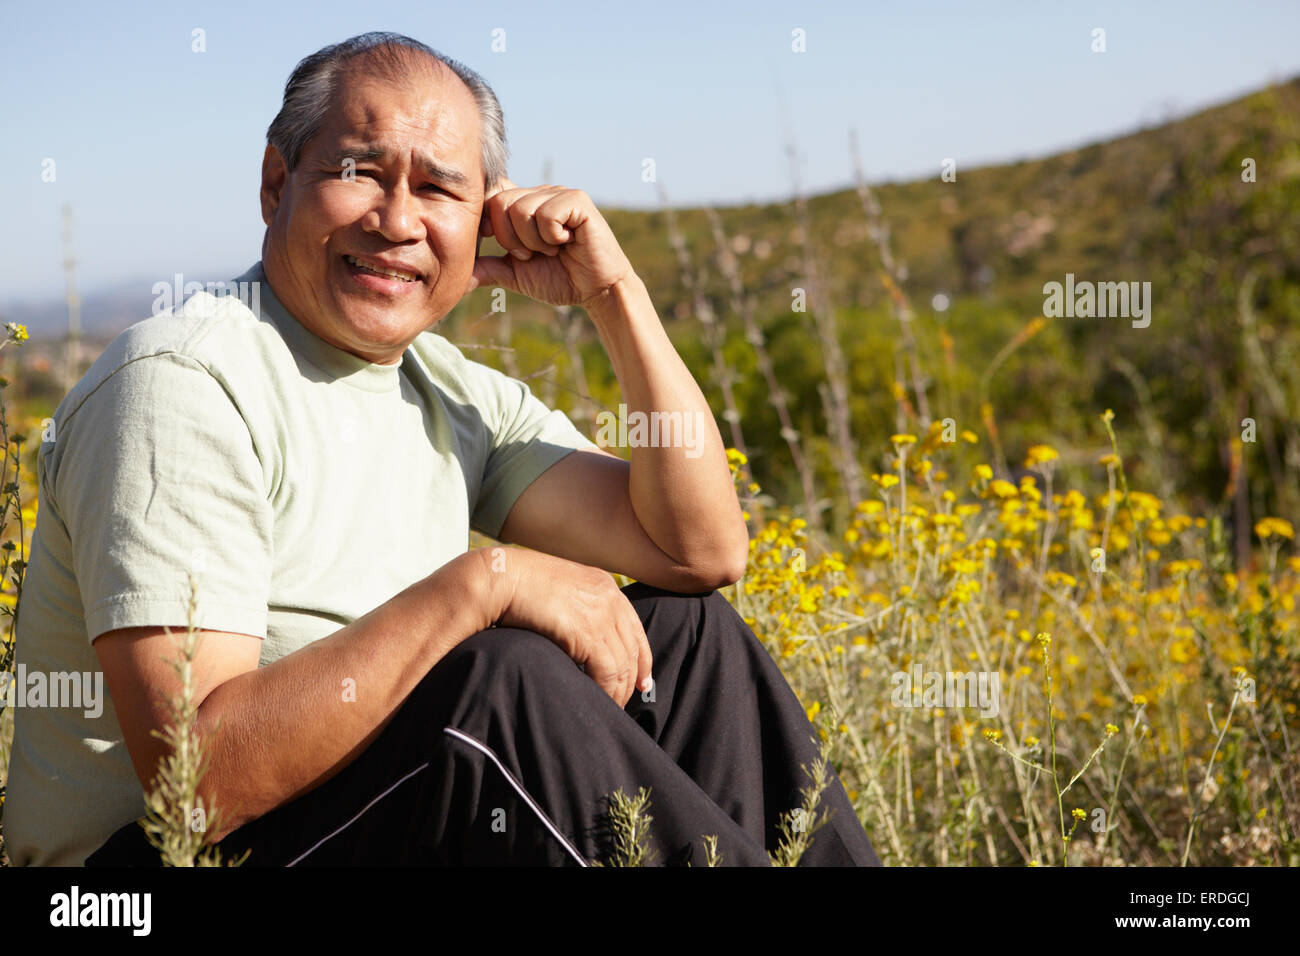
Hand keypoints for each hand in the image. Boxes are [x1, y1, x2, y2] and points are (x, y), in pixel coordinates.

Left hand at [466, 177, 636, 309]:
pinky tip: (568, 241)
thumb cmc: (560, 279)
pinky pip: (546, 213)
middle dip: (511, 240)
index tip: (501, 244)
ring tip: (554, 249)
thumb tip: (456, 277)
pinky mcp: (577, 200)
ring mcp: (557, 194)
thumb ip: (487, 268)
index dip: (488, 222)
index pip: (490, 196)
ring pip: (520, 210)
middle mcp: (538, 194)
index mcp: (522, 205)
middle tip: (534, 253)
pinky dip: (552, 236)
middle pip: (499, 203)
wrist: (596, 291)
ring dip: (534, 242)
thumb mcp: (515, 274)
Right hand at [486, 548, 651, 707]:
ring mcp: (601, 615)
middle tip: (623, 702)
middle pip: (633, 650)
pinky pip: (607, 672)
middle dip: (631, 681)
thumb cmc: (518, 586)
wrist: (501, 578)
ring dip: (618, 692)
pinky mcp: (588, 633)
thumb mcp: (559, 590)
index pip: (635, 629)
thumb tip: (580, 634)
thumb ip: (577, 607)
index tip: (643, 683)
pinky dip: (606, 692)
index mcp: (605, 586)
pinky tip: (598, 702)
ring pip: (623, 665)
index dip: (642, 660)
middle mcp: (610, 599)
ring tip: (608, 709)